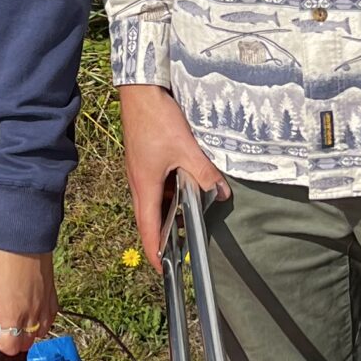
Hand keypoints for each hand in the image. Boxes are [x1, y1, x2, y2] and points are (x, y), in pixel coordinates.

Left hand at [0, 247, 56, 354]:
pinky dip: (40, 321)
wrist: (24, 234)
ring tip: (15, 312)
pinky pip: (50, 319)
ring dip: (25, 330)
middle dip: (10, 336)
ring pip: (39, 334)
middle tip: (0, 315)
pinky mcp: (52, 295)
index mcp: (12, 313)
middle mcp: (32, 313)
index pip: (9, 347)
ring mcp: (45, 305)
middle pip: (24, 344)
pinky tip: (29, 306)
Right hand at [117, 84, 228, 258]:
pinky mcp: (144, 161)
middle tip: (178, 250)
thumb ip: (204, 172)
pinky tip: (185, 188)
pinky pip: (156, 186)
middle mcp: (139, 182)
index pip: (149, 228)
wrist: (140, 91)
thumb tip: (221, 192)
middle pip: (150, 218)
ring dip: (168, 213)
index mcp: (145, 185)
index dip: (155, 251)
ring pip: (154, 201)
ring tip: (188, 220)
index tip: (162, 269)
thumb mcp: (186, 148)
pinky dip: (169, 194)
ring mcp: (140, 171)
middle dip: (163, 236)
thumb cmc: (157, 119)